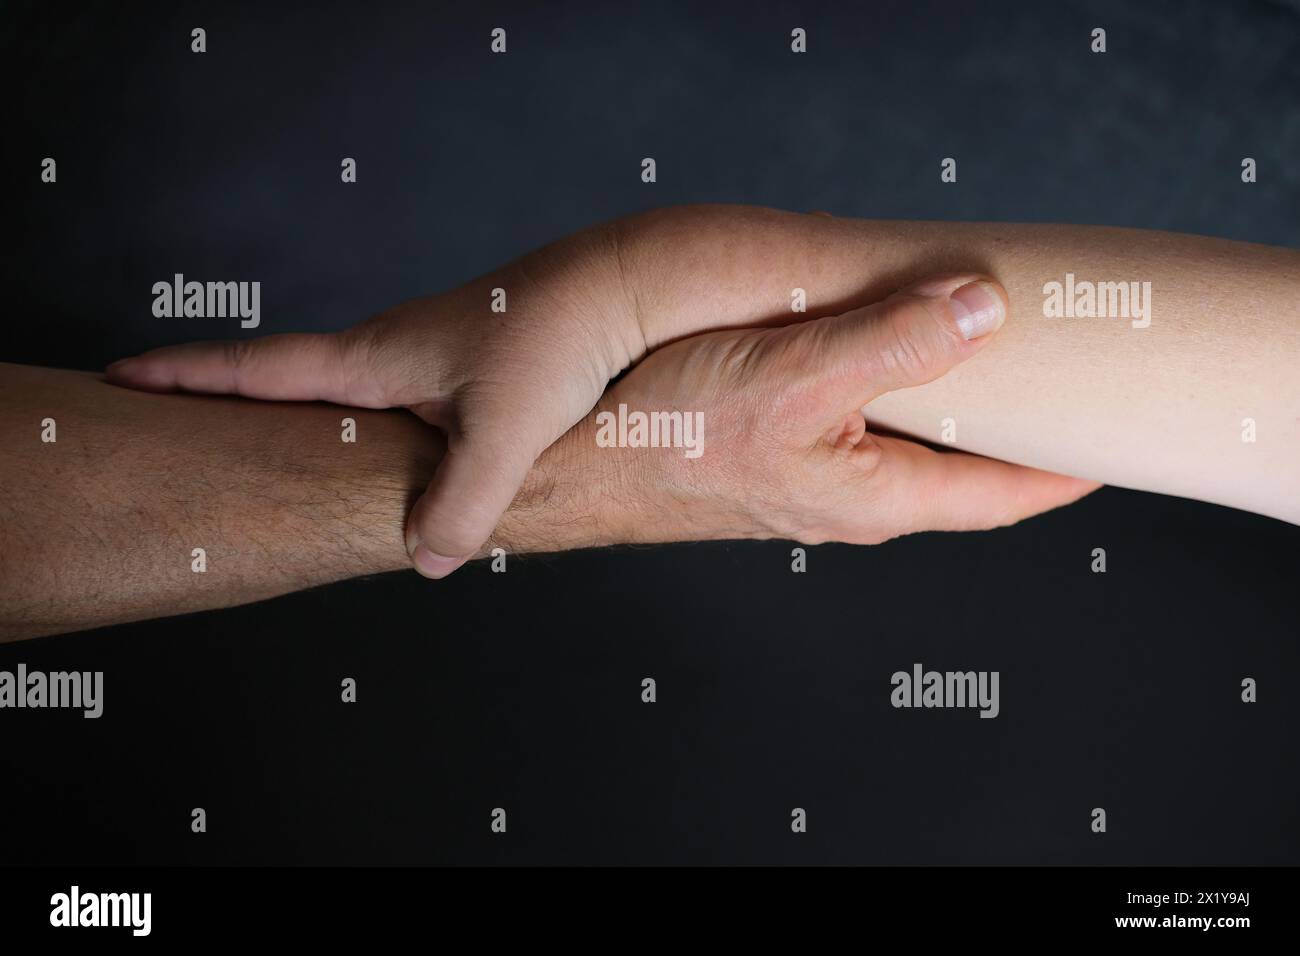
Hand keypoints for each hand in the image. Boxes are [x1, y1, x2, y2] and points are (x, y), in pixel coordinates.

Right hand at [107, 222, 643, 577]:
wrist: (617, 287)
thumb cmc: (557, 342)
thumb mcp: (504, 436)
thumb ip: (459, 506)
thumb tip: (424, 560)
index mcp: (373, 359)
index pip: (257, 369)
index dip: (187, 376)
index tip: (123, 374)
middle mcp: (388, 349)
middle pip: (286, 376)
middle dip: (224, 395)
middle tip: (166, 413)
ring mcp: (425, 351)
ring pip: (344, 391)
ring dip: (294, 410)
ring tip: (255, 444)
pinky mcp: (463, 361)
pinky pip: (392, 397)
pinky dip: (361, 421)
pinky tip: (378, 449)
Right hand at [511, 272, 1097, 548]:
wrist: (573, 465)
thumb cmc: (670, 435)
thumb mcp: (792, 378)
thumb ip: (892, 343)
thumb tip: (982, 311)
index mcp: (877, 494)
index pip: (1004, 495)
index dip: (1065, 470)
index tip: (1110, 442)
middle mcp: (854, 502)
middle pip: (962, 474)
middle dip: (1012, 436)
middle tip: (1057, 387)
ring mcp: (813, 486)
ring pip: (908, 450)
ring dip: (948, 413)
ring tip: (980, 362)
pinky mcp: (778, 463)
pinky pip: (859, 432)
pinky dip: (891, 399)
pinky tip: (878, 360)